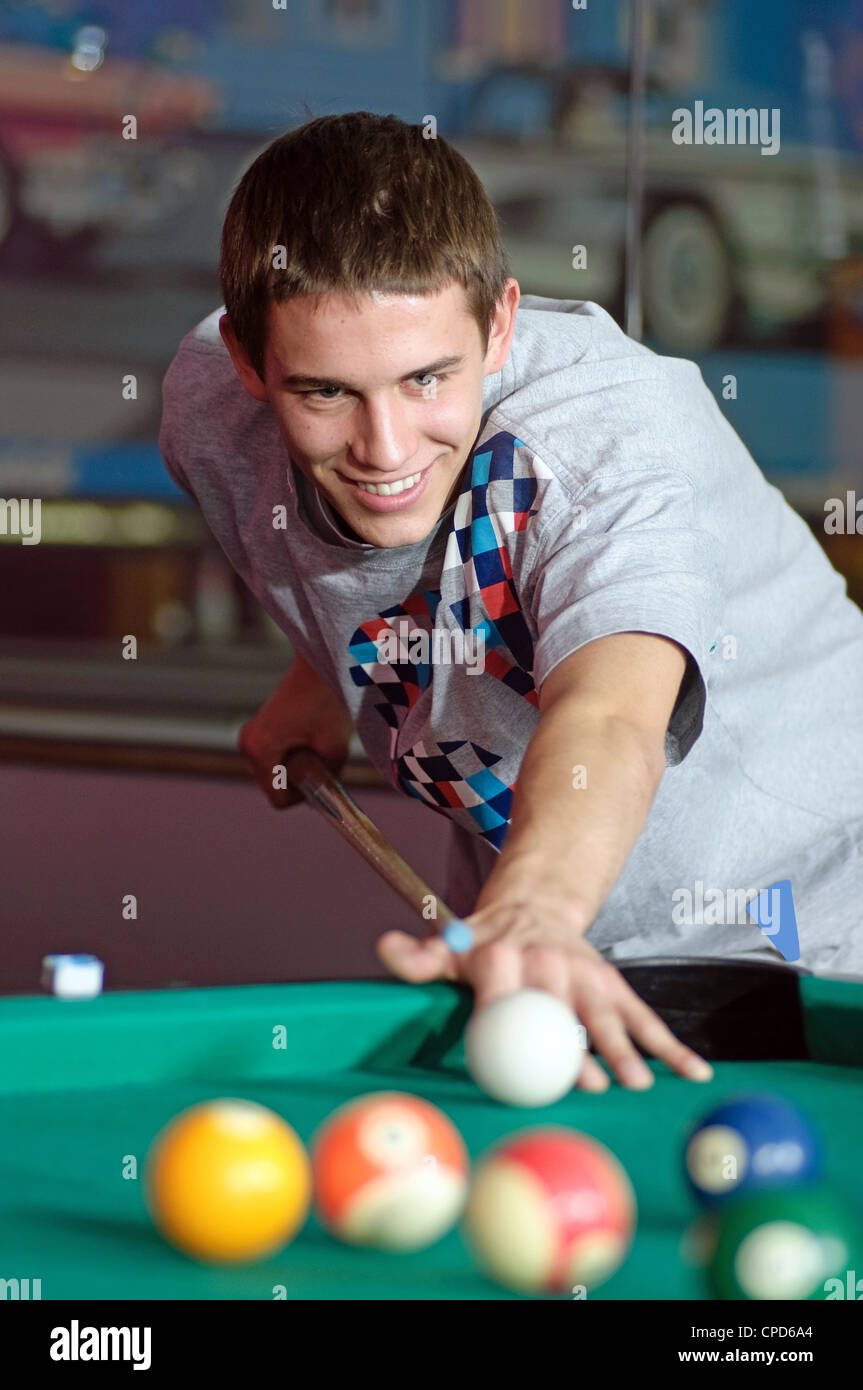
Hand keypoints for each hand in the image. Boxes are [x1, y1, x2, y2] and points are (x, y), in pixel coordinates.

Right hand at [239, 655, 353, 807]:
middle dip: (298, 782)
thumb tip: (327, 795)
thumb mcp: (334, 747)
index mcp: (260, 750)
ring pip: (274, 772)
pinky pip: (274, 757)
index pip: (277, 798)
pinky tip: (310, 737)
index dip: (303, 797)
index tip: (323, 782)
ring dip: (296, 769)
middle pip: (273, 786)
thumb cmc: (327, 699)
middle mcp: (247, 745)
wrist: (322, 661)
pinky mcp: (259, 728)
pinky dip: (292, 756)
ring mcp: (250, 735)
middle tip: (323, 761)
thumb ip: (328, 778)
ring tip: (317, 745)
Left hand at [376, 899, 713, 1092]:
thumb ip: (418, 956)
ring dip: (627, 1048)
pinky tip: (694, 1073)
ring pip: (610, 1013)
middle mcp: (550, 963)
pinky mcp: (613, 985)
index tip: (522, 1050)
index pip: (508, 989)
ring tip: (637, 1083)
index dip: (516, 1016)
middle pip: (566, 1008)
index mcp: (505, 955)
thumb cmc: (482, 940)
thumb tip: (384, 947)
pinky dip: (671, 1045)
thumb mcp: (448, 944)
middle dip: (579, 1045)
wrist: (532, 904)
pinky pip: (644, 1017)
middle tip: (588, 1083)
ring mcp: (586, 975)